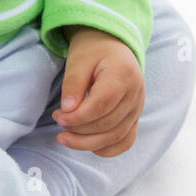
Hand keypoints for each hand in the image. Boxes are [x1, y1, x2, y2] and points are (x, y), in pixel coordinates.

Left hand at [51, 27, 144, 156]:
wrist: (113, 46)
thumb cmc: (94, 51)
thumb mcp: (78, 60)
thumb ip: (73, 84)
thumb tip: (67, 111)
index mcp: (123, 75)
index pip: (101, 105)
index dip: (78, 117)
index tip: (59, 117)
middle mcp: (136, 94)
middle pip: (108, 124)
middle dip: (79, 129)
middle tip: (58, 121)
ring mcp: (137, 107)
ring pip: (116, 136)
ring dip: (88, 143)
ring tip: (65, 138)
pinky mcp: (135, 117)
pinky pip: (126, 140)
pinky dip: (108, 149)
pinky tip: (89, 146)